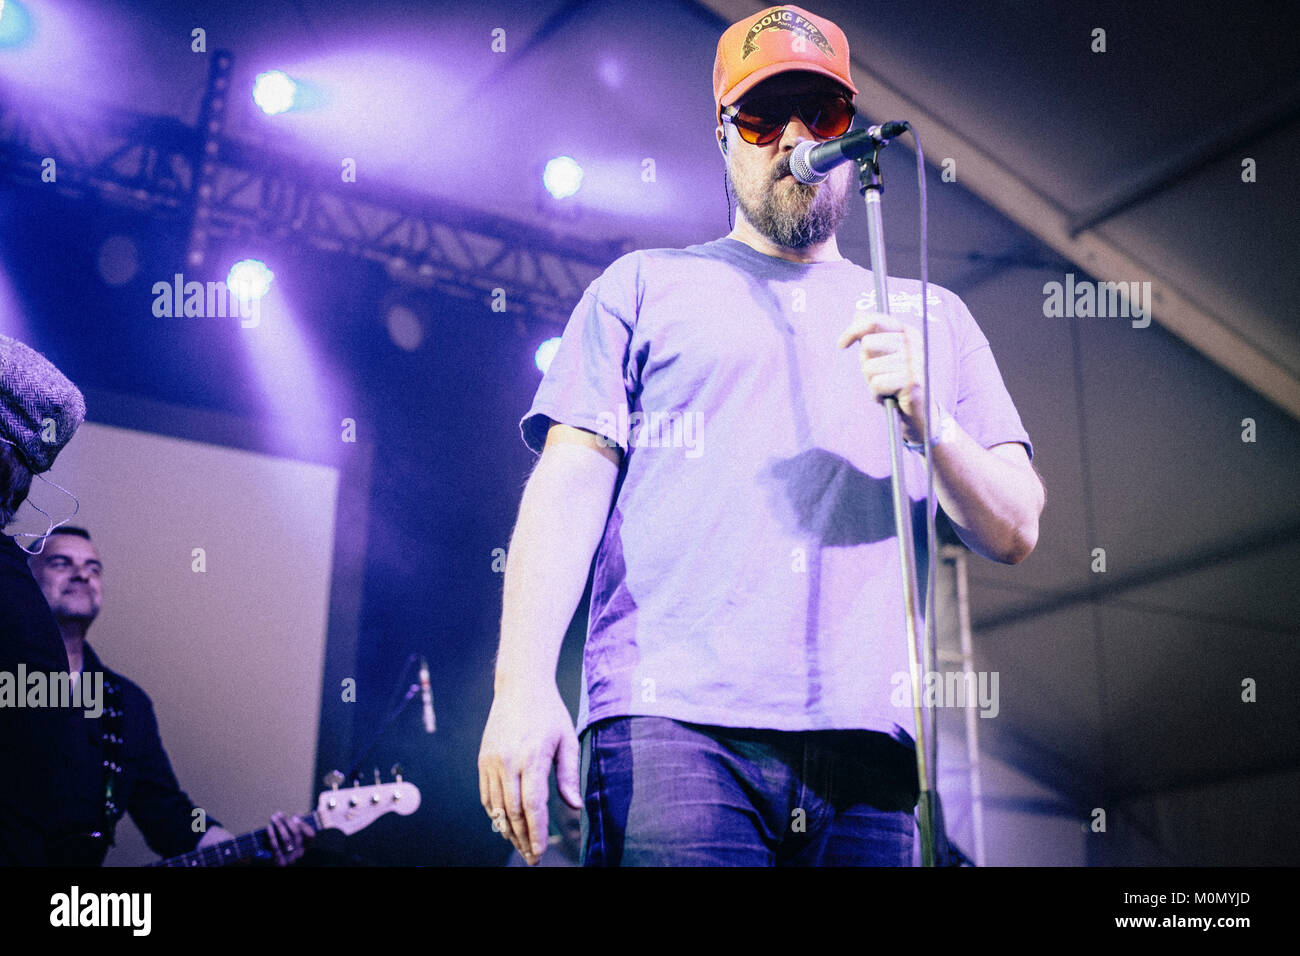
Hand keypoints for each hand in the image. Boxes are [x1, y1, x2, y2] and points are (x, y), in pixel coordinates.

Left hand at [266, 811, 313, 865]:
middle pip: (296, 834)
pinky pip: (276, 846)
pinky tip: (269, 827)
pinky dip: (272, 835)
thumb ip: (297, 827)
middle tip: (279, 814)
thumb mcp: (293, 838)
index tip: (295, 816)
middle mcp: (301, 853)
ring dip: (279, 826)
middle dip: (287, 822)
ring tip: (273, 818)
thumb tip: (298, 814)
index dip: (303, 825)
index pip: (310, 835)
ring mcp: (291, 858)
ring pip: (286, 839)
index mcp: (306, 846)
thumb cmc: (285, 848)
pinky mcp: (280, 861)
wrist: (278, 864)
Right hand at [478, 682, 580, 865]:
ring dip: (508, 830)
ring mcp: (491, 761)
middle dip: (523, 839)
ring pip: (496, 807)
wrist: (519, 686)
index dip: (536, 832)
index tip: (540, 852)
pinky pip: (486, 795)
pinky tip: (505, 824)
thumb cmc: (549, 712)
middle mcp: (508, 761)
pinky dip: (495, 814)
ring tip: (520, 846)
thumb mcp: (567, 739)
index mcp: (532, 757)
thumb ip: (569, 774)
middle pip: (513, 812)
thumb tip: (575, 806)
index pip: (533, 805)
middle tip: (532, 858)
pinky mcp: (483, 760)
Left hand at [836, 311, 931, 443]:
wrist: (919, 411)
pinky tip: (888, 397)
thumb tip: (857, 312)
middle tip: (880, 375)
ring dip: (872, 382)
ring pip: (869, 367)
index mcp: (907, 331)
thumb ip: (872, 334)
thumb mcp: (882, 354)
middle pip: (867, 344)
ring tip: (887, 387)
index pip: (873, 321)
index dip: (852, 331)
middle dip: (866, 363)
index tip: (841, 345)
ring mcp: (914, 361)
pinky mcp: (912, 381)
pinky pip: (876, 384)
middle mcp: (913, 342)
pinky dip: (876, 394)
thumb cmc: (896, 381)